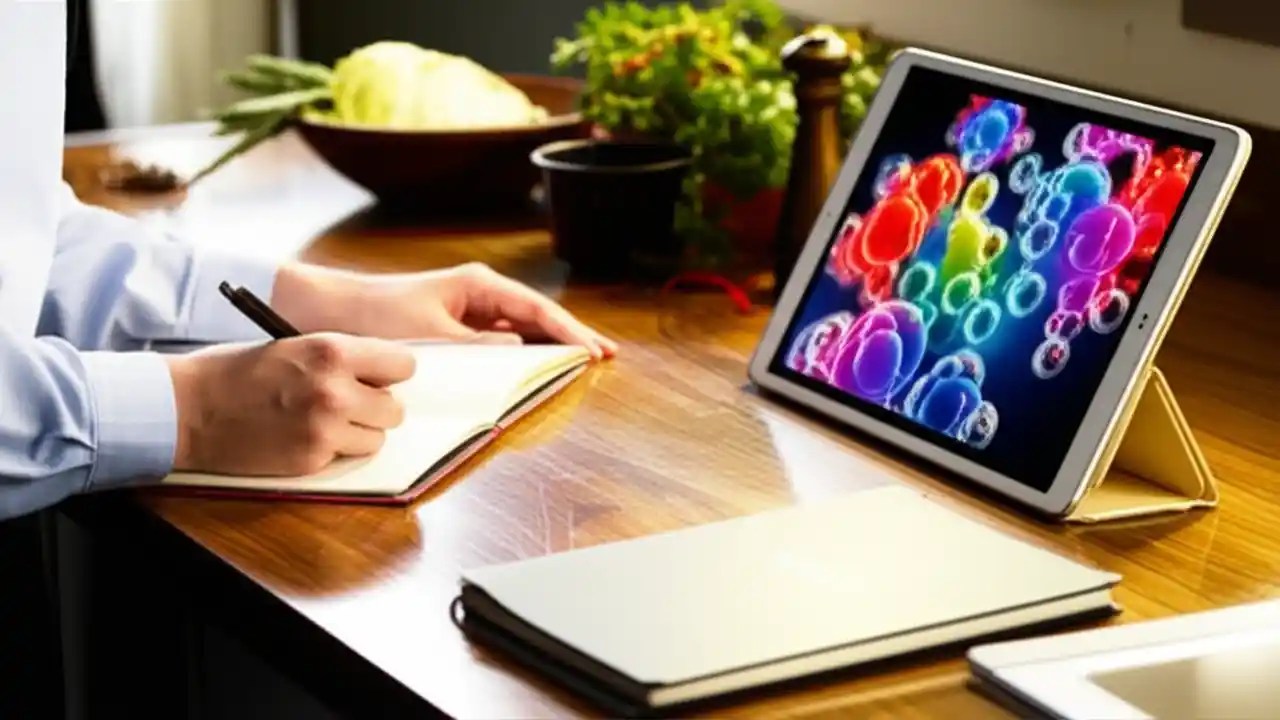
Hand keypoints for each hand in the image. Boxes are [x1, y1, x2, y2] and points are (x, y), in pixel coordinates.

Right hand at [165, 333, 416, 475]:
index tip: (376, 375)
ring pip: (376, 438)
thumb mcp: (294, 345)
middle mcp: (336, 390)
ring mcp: (325, 429)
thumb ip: (338, 358)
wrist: (188, 408)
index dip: (389, 372)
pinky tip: (301, 436)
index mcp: (332, 351)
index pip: (403, 364)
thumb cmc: (235, 371)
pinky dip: (331, 451)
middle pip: (395, 408)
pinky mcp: (312, 460)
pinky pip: (345, 457)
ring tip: (323, 421)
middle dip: (375, 406)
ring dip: (358, 433)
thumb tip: (378, 372)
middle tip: (347, 402)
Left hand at [271, 262, 618, 359]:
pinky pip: (500, 340)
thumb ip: (478, 345)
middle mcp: (478, 294)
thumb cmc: (376, 315)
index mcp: (477, 285)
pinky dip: (523, 351)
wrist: (330, 309)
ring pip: (522, 328)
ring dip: (550, 344)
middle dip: (571, 334)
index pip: (537, 310)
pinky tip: (539, 364)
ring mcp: (468, 310)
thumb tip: (520, 348)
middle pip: (537, 316)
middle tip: (607, 355)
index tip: (594, 352)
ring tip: (583, 360)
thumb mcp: (429, 335)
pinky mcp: (455, 327)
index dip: (569, 332)